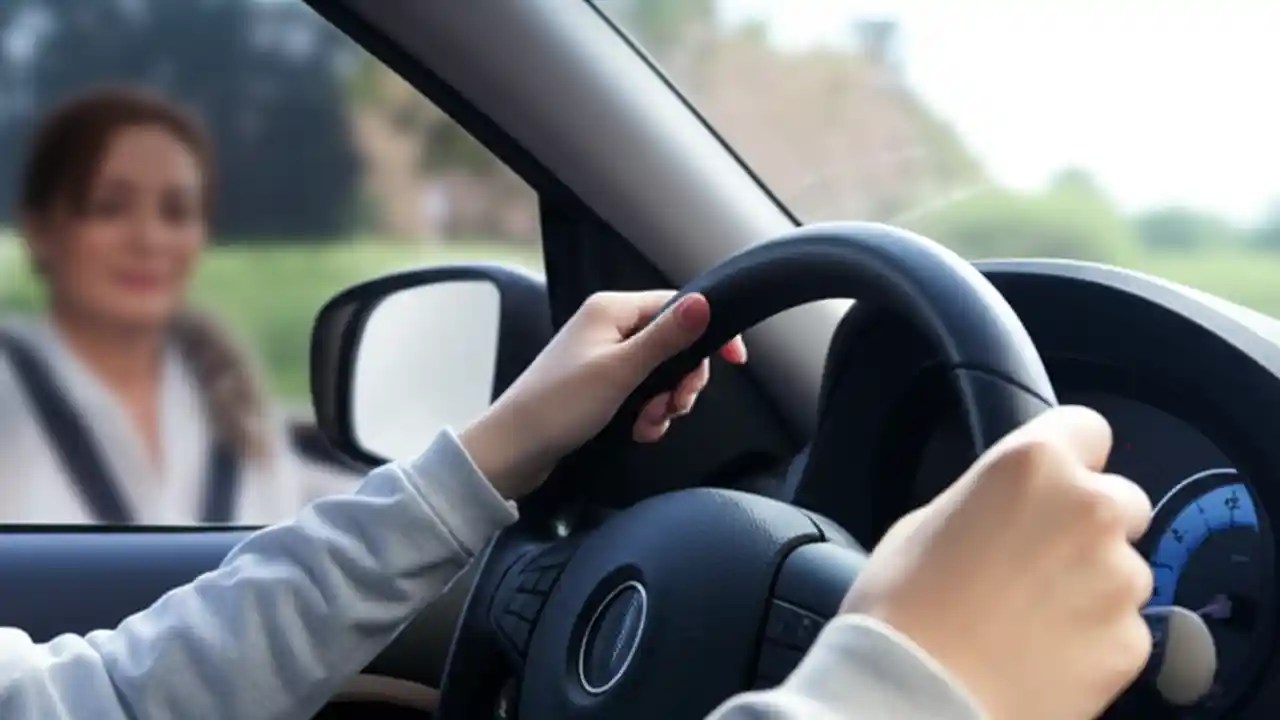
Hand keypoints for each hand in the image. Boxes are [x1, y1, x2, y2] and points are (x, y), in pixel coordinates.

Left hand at [459, 290, 745, 498]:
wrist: (513, 450)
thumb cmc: (558, 407)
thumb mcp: (621, 371)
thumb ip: (666, 338)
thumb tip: (705, 303)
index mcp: (611, 310)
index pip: (677, 305)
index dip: (708, 334)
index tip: (735, 362)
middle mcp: (608, 326)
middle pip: (673, 343)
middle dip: (681, 380)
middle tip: (674, 406)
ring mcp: (603, 356)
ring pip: (661, 373)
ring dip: (664, 402)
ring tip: (648, 424)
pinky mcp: (600, 384)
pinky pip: (642, 392)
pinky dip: (647, 413)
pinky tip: (638, 431)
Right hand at [841, 406, 1153, 719]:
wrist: (916, 696)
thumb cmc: (901, 609)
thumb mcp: (922, 524)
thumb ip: (983, 501)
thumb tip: (1002, 510)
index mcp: (1030, 464)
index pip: (1086, 428)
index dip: (1067, 458)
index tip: (1050, 484)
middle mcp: (1088, 509)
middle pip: (1118, 499)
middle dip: (1088, 524)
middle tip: (1037, 559)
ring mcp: (1118, 578)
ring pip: (1125, 568)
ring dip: (1092, 585)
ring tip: (1031, 617)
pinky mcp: (1132, 642)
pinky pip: (1123, 628)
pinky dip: (1093, 638)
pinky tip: (1042, 653)